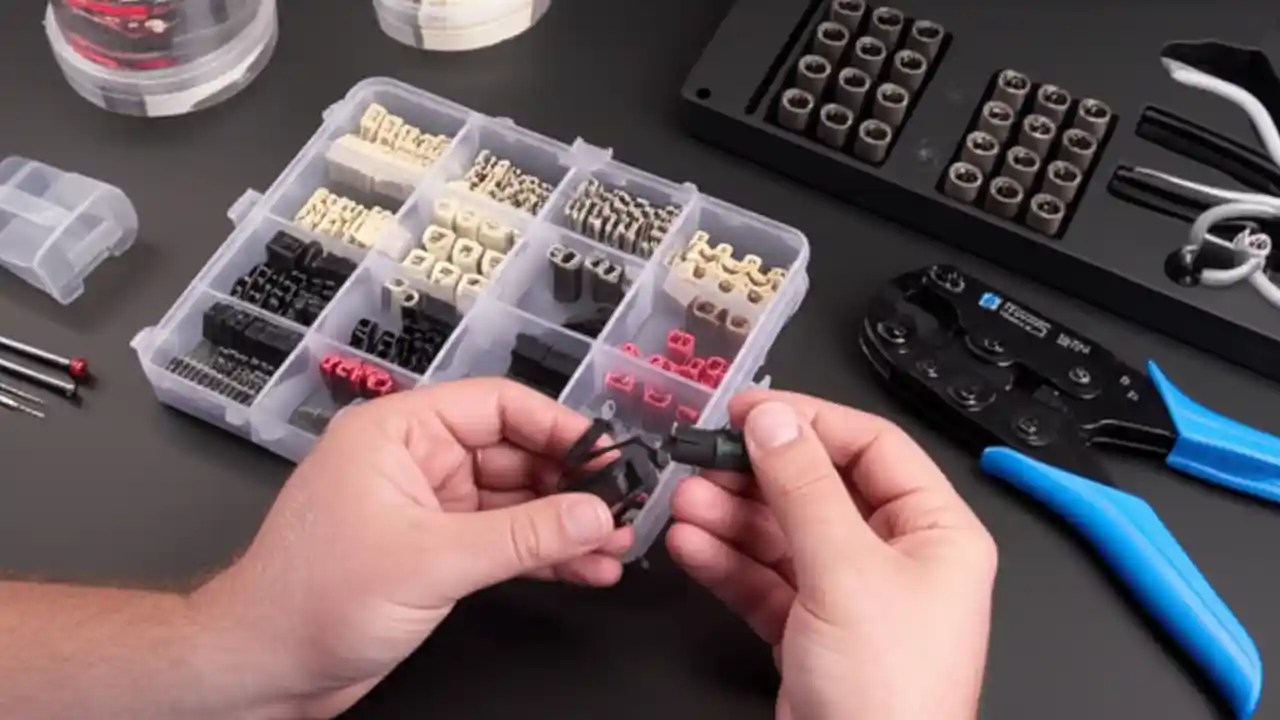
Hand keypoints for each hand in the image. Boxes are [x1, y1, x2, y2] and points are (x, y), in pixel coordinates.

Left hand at [191, 379, 632, 716]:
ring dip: (563, 525)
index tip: (608, 456)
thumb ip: (523, 537)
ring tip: (615, 546)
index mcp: (399, 432)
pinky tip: (585, 569)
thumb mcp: (432, 561)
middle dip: (570, 484)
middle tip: (623, 508)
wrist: (264, 668)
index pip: (496, 406)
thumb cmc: (315, 599)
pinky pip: (502, 541)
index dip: (557, 427)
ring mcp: (427, 508)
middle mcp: (415, 461)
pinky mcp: (434, 551)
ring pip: (514, 502)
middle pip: (513, 454)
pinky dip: (541, 554)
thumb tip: (595, 515)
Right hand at [667, 391, 997, 719]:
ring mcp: (851, 597)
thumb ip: (803, 488)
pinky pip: (764, 579)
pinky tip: (691, 544)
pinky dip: (727, 562)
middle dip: (755, 475)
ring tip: (685, 500)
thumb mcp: (845, 571)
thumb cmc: (893, 697)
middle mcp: (897, 560)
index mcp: (935, 532)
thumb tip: (775, 421)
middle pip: (818, 489)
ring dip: (731, 516)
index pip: (870, 448)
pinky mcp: (810, 632)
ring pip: (782, 535)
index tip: (750, 411)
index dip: (808, 422)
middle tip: (705, 456)